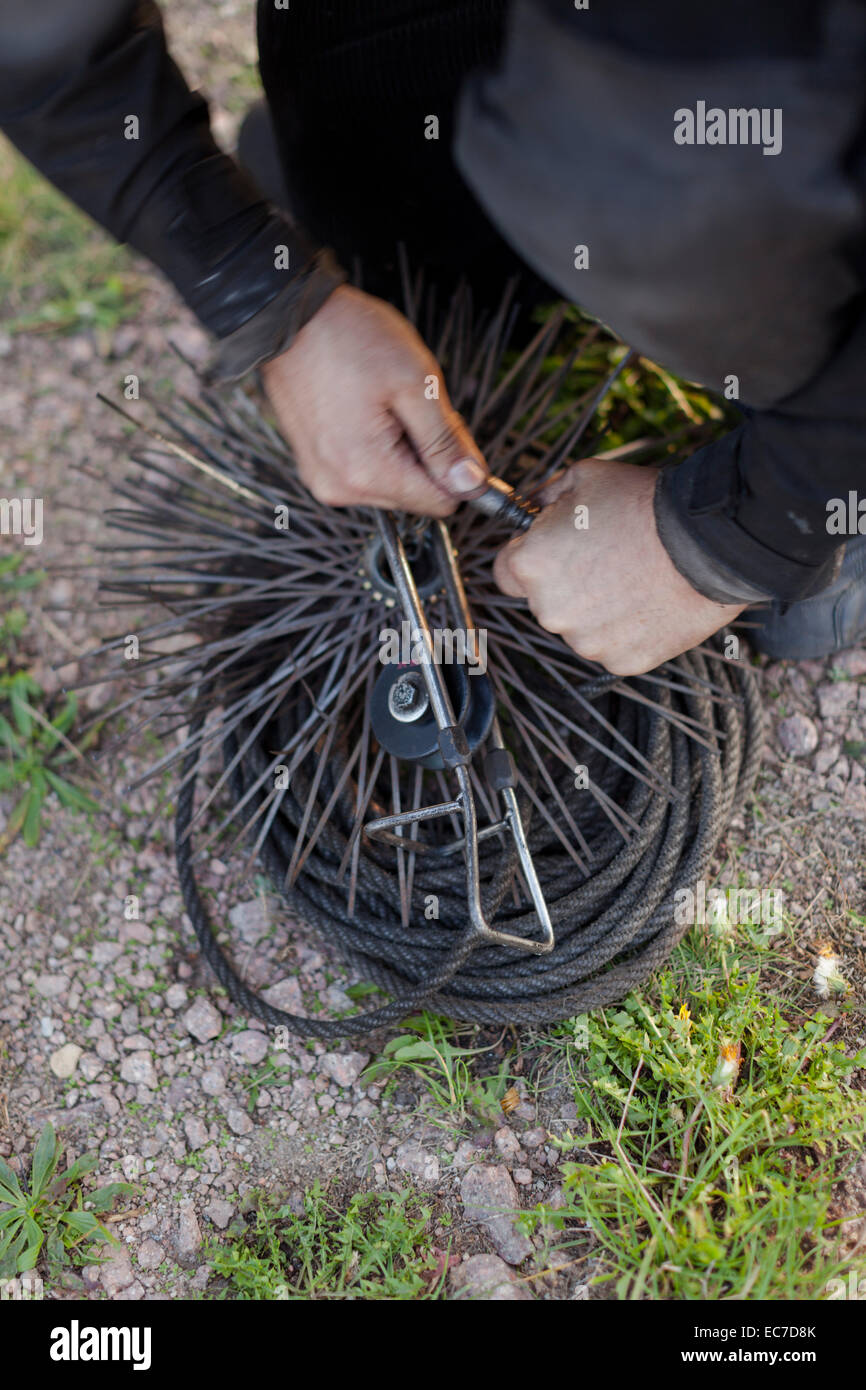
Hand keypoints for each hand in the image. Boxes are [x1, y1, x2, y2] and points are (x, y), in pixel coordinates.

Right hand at [261, 285, 487, 513]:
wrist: (288, 316)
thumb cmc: (349, 339)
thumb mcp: (416, 383)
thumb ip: (447, 441)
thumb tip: (472, 486)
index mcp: (368, 472)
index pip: (441, 503)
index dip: (458, 469)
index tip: (451, 430)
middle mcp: (341, 488)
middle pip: (415, 495)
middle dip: (425, 455)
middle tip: (408, 406)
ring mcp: (323, 479)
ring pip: (392, 484)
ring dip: (400, 450)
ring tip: (380, 403)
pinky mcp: (314, 466)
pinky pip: (363, 471)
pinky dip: (375, 447)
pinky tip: (362, 409)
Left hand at [493, 459, 744, 674]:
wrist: (709, 541)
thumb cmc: (645, 503)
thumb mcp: (584, 476)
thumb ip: (544, 495)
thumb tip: (530, 505)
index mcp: (531, 566)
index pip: (506, 573)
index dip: (530, 558)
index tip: (555, 550)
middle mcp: (550, 611)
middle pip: (546, 601)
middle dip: (567, 582)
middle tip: (607, 556)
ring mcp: (587, 641)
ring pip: (581, 626)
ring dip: (598, 608)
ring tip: (635, 577)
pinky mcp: (623, 661)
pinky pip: (615, 645)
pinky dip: (629, 629)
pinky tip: (650, 600)